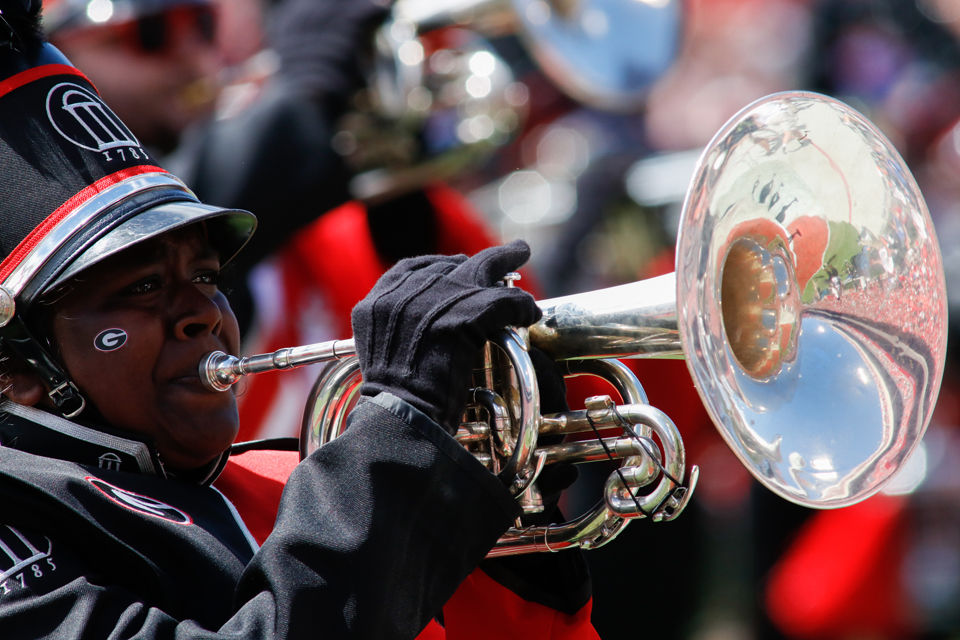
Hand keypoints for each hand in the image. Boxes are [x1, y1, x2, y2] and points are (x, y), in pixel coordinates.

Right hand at [351, 240, 540, 432]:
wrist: (401, 421)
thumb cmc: (396, 402)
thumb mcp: (383, 354)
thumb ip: (400, 327)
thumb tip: (431, 319)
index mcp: (377, 302)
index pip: (414, 268)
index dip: (445, 266)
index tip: (462, 265)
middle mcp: (402, 294)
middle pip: (451, 264)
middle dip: (482, 259)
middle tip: (511, 251)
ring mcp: (431, 304)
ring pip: (481, 275)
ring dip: (507, 273)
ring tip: (523, 258)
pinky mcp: (461, 319)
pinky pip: (501, 301)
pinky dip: (520, 306)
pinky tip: (531, 313)